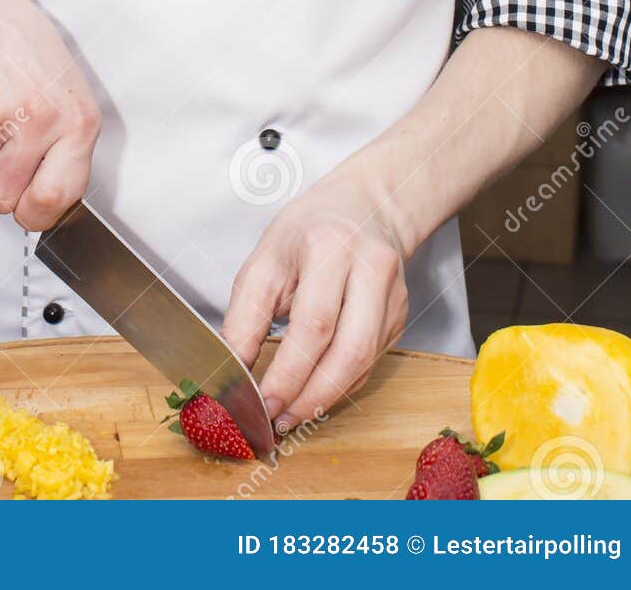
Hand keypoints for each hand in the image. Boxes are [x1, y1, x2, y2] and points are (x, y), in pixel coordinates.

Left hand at [220, 166, 409, 433]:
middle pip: (348, 351)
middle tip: (277, 421)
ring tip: (291, 414)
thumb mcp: (264, 261)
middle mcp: (371, 268)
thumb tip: (229, 371)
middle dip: (309, 396)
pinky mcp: (401, 316)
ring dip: (324, 398)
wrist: (362, 208)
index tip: (259, 403)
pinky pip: (370, 363)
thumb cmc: (305, 233)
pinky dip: (340, 385)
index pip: (312, 324)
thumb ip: (244, 317)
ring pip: (363, 364)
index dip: (286, 373)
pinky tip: (315, 393)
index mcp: (330, 246)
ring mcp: (393, 295)